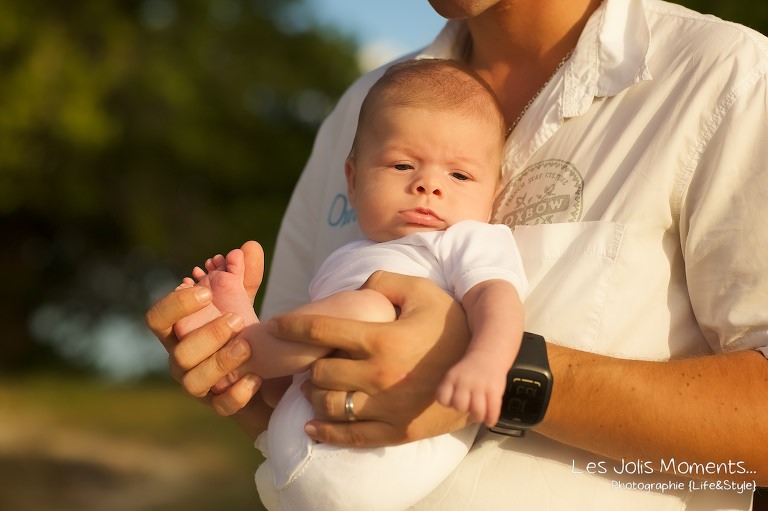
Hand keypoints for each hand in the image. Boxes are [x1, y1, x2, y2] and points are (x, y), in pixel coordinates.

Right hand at [145, 241, 267, 424]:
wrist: (268, 377)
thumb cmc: (243, 334)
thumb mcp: (244, 303)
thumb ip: (245, 277)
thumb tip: (248, 246)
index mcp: (179, 332)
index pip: (157, 319)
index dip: (174, 305)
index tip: (203, 290)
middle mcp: (182, 361)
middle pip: (178, 352)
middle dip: (206, 334)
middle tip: (236, 319)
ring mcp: (199, 387)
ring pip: (193, 382)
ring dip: (220, 362)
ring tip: (248, 345)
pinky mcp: (219, 407)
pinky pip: (220, 406)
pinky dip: (237, 393)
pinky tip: (256, 378)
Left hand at [267, 271, 473, 446]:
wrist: (490, 371)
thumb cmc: (452, 326)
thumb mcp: (424, 292)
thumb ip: (385, 282)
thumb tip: (357, 291)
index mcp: (383, 339)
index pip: (322, 330)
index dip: (292, 325)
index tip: (275, 325)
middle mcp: (380, 376)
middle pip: (320, 372)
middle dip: (308, 363)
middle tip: (309, 358)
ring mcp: (388, 408)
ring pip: (329, 405)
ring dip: (315, 394)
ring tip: (315, 385)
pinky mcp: (397, 432)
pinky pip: (350, 437)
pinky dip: (325, 432)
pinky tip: (312, 425)